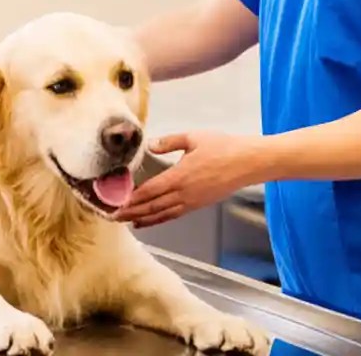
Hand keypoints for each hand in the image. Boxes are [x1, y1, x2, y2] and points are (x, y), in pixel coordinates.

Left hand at [113, 131, 267, 228]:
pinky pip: (173, 214)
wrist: (249, 162)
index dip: (130, 199)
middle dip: (130, 212)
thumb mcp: (194, 138)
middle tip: (111, 217)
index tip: (115, 203)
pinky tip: (147, 221)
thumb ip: (169, 141)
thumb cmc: (224, 148)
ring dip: (141, 219)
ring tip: (124, 221)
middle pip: (151, 207)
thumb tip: (150, 145)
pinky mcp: (198, 204)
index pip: (149, 191)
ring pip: (161, 214)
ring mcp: (192, 201)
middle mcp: (184, 193)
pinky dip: (157, 219)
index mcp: (180, 176)